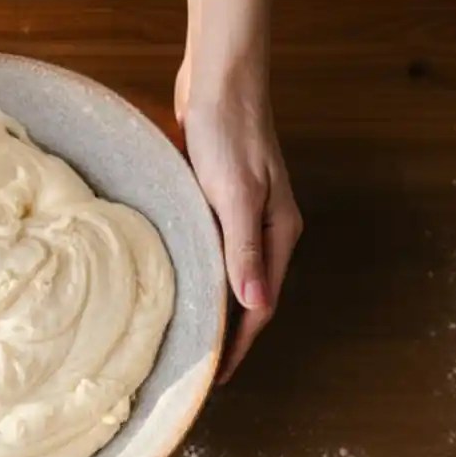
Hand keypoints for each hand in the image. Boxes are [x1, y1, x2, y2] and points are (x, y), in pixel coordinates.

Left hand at [176, 63, 301, 382]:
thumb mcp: (235, 194)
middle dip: (227, 334)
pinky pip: (211, 249)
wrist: (220, 80)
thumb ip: (243, 249)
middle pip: (248, 296)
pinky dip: (199, 272)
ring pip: (228, 274)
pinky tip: (178, 282)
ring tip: (186, 335)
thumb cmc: (229, 133)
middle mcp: (265, 229)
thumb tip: (254, 305)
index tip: (217, 377)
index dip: (239, 344)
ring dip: (212, 304)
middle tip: (196, 366)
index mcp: (277, 233)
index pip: (260, 305)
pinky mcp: (219, 200)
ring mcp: (243, 215)